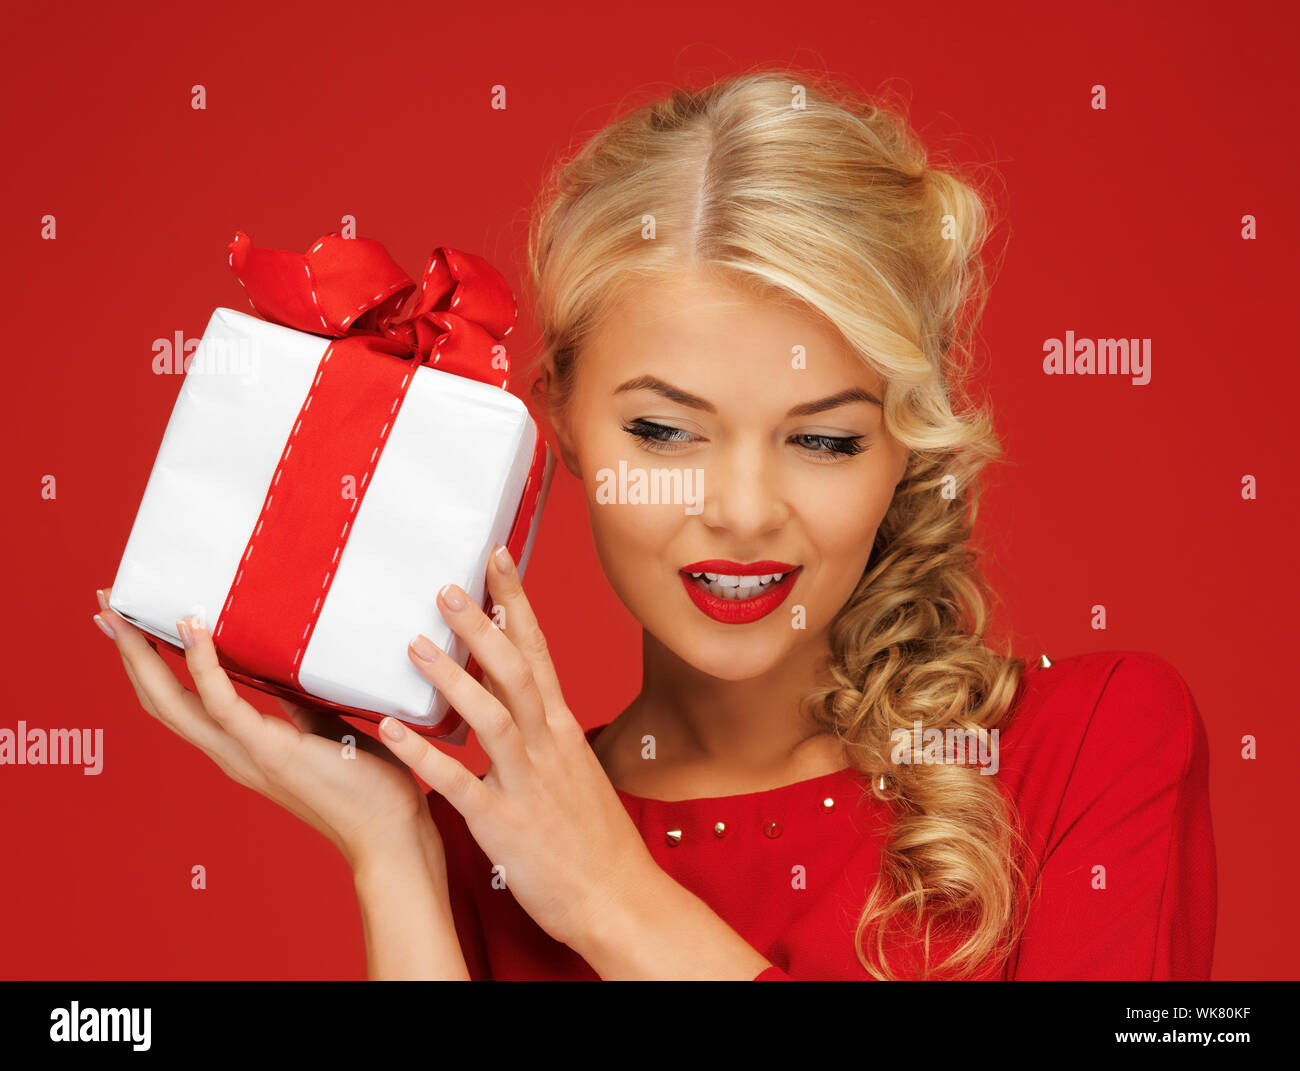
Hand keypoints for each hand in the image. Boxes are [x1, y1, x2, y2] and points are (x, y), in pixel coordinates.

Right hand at [94, 588, 443, 873]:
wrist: (392, 832)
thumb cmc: (368, 784)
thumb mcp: (325, 730)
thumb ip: (299, 706)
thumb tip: (287, 673)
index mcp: (243, 748)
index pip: (180, 705)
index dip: (150, 667)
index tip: (129, 625)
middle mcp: (233, 754)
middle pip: (160, 702)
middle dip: (129, 655)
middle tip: (106, 607)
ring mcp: (247, 755)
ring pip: (175, 704)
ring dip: (145, 656)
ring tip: (124, 614)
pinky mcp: (271, 751)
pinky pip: (223, 704)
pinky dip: (203, 664)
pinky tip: (191, 629)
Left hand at [374, 545, 657, 950]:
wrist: (619, 899)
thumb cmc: (593, 838)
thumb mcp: (574, 770)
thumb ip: (542, 732)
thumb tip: (515, 699)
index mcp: (562, 730)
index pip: (539, 651)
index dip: (517, 602)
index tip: (496, 559)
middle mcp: (548, 747)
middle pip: (517, 672)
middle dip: (483, 626)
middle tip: (446, 587)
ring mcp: (527, 784)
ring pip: (492, 719)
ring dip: (454, 680)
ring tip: (415, 645)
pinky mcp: (505, 825)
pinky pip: (461, 784)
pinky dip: (426, 756)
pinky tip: (392, 732)